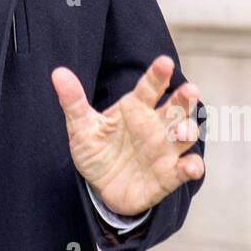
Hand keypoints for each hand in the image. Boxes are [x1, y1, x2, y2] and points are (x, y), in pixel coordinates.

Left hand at [51, 55, 203, 216]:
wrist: (100, 188)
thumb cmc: (95, 150)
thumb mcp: (81, 127)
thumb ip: (73, 101)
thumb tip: (58, 73)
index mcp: (135, 108)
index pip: (150, 86)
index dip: (158, 74)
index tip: (164, 62)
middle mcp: (155, 125)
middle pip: (176, 107)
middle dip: (184, 98)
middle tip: (189, 89)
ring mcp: (165, 149)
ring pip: (185, 134)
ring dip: (187, 131)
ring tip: (182, 131)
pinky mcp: (169, 174)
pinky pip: (186, 168)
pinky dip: (193, 167)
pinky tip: (191, 166)